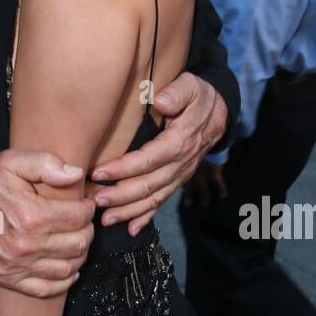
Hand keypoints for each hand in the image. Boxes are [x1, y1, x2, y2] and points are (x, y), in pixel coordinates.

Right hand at [0, 150, 94, 297]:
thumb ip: (46, 164)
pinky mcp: (8, 279)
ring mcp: (18, 266)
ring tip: (76, 240)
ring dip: (80, 254)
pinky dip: (64, 281)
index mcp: (33, 215)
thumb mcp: (10, 162)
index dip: (88, 208)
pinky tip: (68, 270)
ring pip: (67, 268)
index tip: (85, 202)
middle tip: (83, 221)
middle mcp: (28, 245)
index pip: (79, 217)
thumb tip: (77, 174)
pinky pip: (46, 288)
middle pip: (78, 244)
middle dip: (88, 230)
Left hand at [88, 73, 227, 232]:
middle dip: (121, 195)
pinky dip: (146, 217)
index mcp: (181, 140)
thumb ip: (177, 92)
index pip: (150, 159)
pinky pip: (162, 201)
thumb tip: (161, 101)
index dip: (125, 168)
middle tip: (96, 201)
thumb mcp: (191, 86)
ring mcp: (180, 174)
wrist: (219, 110)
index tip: (99, 172)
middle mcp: (181, 162)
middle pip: (150, 184)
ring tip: (105, 219)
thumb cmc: (198, 96)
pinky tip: (130, 229)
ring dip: (129, 211)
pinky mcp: (177, 179)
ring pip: (154, 198)